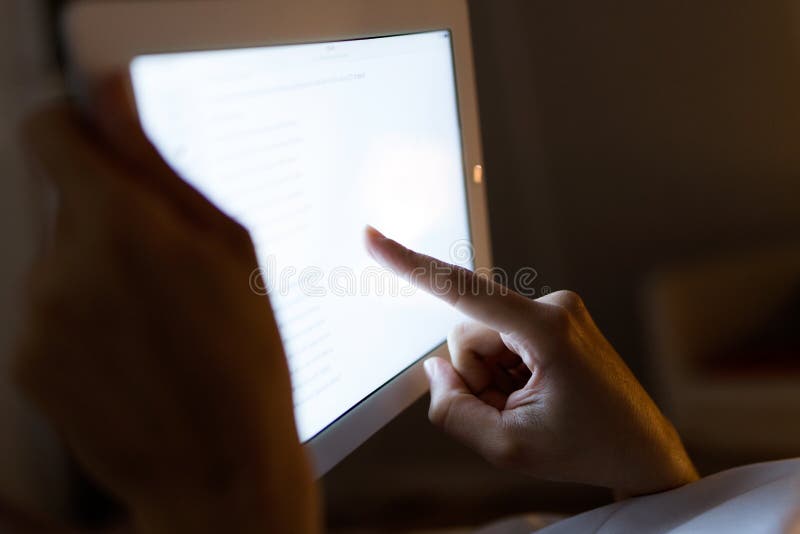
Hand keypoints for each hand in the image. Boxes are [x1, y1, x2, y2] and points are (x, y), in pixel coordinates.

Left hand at [16, 100, 318, 532]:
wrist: (220, 468)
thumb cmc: (248, 359)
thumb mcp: (230, 248)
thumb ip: (158, 166)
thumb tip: (113, 97)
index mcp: (120, 224)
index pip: (48, 132)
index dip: (77, 130)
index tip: (105, 147)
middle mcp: (60, 265)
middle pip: (67, 203)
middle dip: (111, 219)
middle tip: (170, 270)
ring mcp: (34, 318)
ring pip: (59, 259)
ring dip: (98, 272)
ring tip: (157, 324)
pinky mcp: (25, 361)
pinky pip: (48, 311)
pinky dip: (83, 321)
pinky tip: (132, 356)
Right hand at [365, 227, 697, 497]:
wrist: (640, 449)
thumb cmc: (587, 448)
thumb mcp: (508, 447)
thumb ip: (452, 410)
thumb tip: (434, 370)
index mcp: (545, 330)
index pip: (462, 292)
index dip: (411, 265)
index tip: (373, 238)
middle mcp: (552, 306)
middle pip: (467, 335)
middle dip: (478, 378)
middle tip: (513, 410)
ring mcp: (556, 310)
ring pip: (483, 340)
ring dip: (494, 378)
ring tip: (531, 404)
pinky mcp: (554, 318)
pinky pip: (503, 340)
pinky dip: (508, 372)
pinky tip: (538, 392)